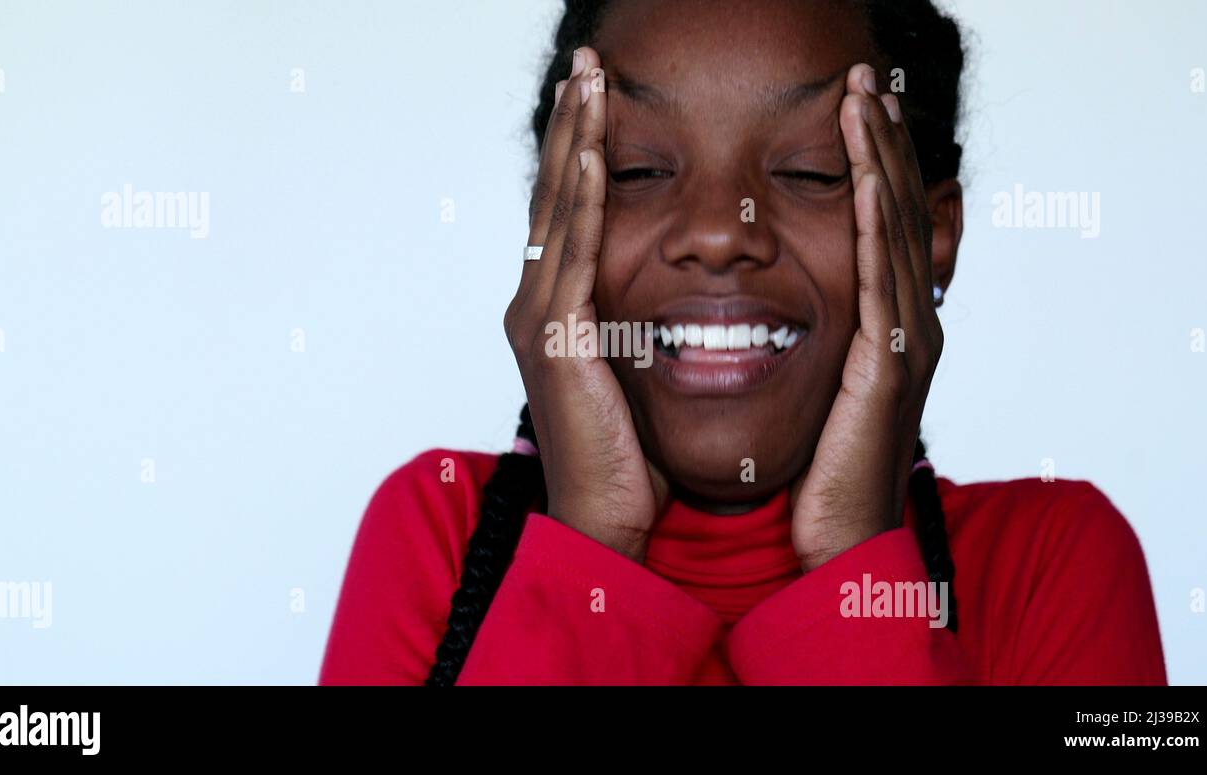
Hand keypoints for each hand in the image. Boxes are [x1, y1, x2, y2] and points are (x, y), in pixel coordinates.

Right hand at [503, 47, 666, 563]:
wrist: (609, 518)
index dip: (580, 147)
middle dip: (570, 124)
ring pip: (557, 212)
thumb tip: (668, 289)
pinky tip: (590, 157)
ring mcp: (539, 320)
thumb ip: (637, 319)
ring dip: (573, 143)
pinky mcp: (555, 342)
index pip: (570, 208)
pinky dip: (580, 204)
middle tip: (586, 63)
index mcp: (558, 307)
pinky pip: (570, 258)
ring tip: (588, 83)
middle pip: (554, 193)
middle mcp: (538, 303)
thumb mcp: (635, 368)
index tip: (597, 93)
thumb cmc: (629, 452)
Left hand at [790, 63, 944, 571]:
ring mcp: (905, 340)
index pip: (878, 224)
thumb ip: (810, 338)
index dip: (871, 162)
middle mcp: (908, 322)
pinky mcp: (888, 364)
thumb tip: (769, 304)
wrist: (832, 545)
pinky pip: (881, 274)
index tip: (854, 106)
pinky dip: (874, 217)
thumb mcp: (815, 388)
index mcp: (888, 325)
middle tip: (865, 79)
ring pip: (894, 229)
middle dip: (882, 141)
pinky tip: (865, 171)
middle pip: (896, 211)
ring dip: (880, 158)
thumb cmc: (816, 474)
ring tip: (864, 98)